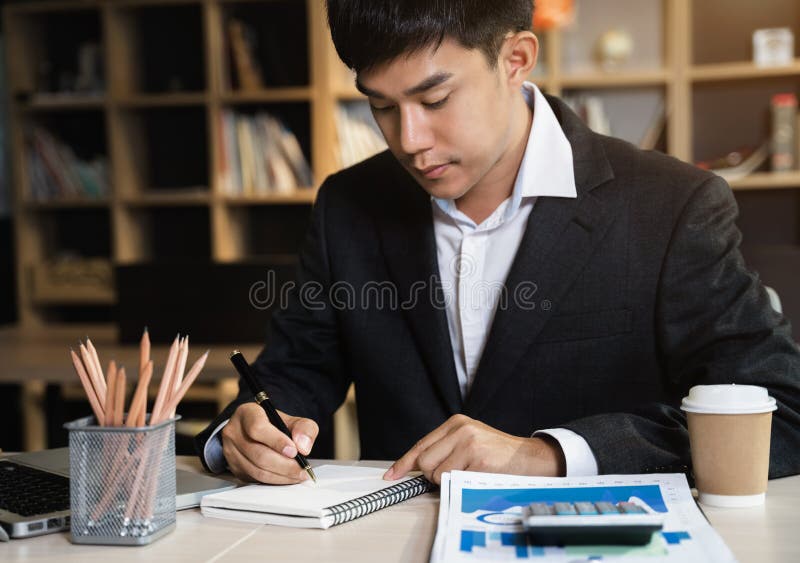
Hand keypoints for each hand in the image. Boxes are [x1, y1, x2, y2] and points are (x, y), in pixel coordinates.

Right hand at [221, 402, 318, 483]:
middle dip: (285, 465)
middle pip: (259, 454)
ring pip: (257, 470)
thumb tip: (303, 447)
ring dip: (281, 476)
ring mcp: (231, 452)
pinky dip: (274, 481)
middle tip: (302, 470)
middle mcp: (234, 432)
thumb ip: (304, 428)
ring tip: (298, 475)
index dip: (277, 442)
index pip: (258, 428)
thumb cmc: (274, 424)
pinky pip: (255, 479)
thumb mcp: (292, 419)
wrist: (254, 431)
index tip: (294, 451)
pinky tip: (287, 478)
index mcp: (247, 413)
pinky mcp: (235, 468)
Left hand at [384, 414, 565, 483]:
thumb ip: (445, 448)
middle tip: (454, 473)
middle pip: (425, 462)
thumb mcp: (469, 440)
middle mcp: (461, 429)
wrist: (528, 457)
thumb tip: (418, 466)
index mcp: (456, 423)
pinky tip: (477, 476)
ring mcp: (469, 444)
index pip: (421, 445)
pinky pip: (454, 481)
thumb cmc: (497, 453)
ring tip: (468, 473)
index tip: (392, 475)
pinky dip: (462, 484)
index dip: (404, 462)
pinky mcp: (478, 460)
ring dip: (449, 481)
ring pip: (437, 473)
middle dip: (433, 475)